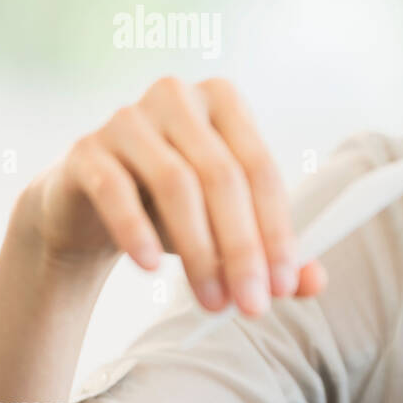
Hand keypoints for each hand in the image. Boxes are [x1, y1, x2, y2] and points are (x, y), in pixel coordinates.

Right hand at [17, 76, 325, 314]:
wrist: (89, 205)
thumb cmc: (172, 208)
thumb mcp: (226, 225)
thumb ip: (271, 248)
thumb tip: (315, 281)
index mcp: (225, 102)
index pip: (261, 168)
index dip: (277, 230)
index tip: (283, 285)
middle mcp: (178, 98)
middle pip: (223, 177)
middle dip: (242, 249)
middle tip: (251, 304)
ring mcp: (128, 118)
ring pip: (177, 185)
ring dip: (199, 251)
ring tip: (212, 300)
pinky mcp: (87, 150)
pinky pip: (116, 190)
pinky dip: (137, 231)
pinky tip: (152, 268)